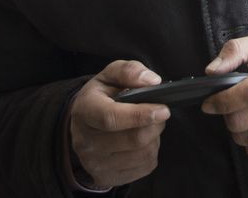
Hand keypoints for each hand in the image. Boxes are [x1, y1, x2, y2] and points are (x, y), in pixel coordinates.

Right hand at [68, 61, 170, 188]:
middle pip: (133, 138)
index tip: (163, 109)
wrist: (84, 124)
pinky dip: (151, 152)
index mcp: (85, 110)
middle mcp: (85, 141)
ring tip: (147, 126)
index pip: (111, 118)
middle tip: (159, 112)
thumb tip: (152, 81)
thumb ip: (129, 71)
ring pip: (142, 153)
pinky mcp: (107, 177)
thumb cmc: (102, 97)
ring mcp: (95, 163)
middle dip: (155, 124)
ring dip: (154, 137)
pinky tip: (142, 142)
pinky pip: (144, 166)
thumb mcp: (110, 75)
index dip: (140, 115)